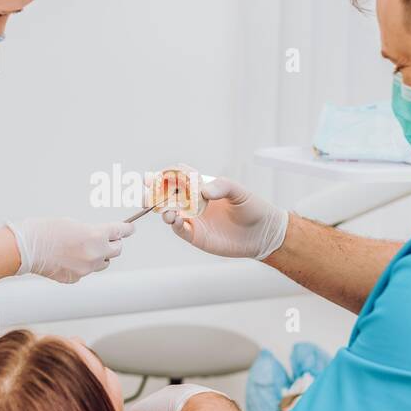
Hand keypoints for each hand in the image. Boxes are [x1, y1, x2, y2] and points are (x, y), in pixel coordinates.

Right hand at [5, 217, 134, 283]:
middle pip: (117, 250)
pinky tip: (69, 259)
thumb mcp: (73, 224)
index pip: (120, 231)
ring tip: (83, 249)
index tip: (130, 229)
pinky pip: (86, 271)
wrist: (26, 248)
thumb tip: (99, 236)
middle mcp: (95, 253)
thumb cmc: (45, 232)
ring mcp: (86, 269)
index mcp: (96, 235)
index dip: (127, 229)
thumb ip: (91, 231)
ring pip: (104, 263)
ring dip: (100, 256)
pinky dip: (83, 265)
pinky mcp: (76, 278)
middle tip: (106, 238)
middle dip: (113, 243)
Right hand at [163, 177, 287, 259]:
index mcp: (203, 187)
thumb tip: (203, 190)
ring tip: (164, 210)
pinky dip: (174, 224)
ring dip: (162, 209)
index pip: (180, 177)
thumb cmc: (253, 209)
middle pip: (168, 195)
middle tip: (147, 191)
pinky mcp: (197, 235)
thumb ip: (222, 187)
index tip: (158, 175)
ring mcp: (194, 219)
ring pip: (170, 212)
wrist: (263, 234)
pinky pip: (180, 229)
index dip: (167, 175)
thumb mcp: (240, 192)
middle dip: (155, 192)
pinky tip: (174, 219)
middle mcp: (195, 202)